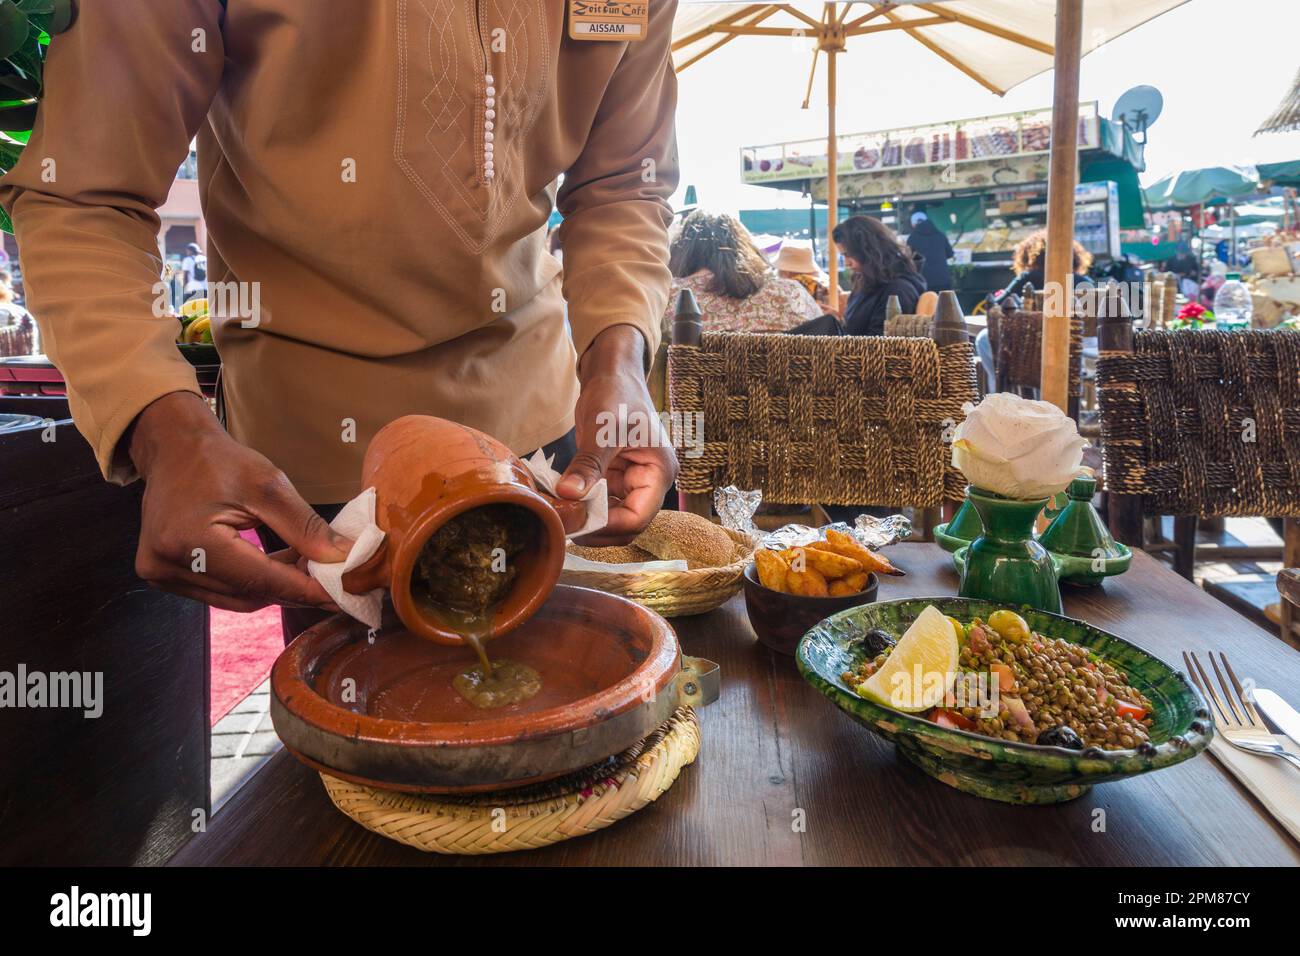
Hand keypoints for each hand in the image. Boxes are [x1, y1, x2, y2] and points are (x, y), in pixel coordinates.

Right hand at [127, 391, 353, 611]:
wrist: (172, 448)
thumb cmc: (219, 460)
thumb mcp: (269, 486)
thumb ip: (306, 528)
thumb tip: (343, 558)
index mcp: (191, 541)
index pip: (261, 579)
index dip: (306, 590)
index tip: (342, 595)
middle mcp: (168, 564)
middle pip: (249, 594)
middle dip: (294, 588)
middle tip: (329, 575)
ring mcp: (160, 573)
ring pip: (237, 598)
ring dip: (274, 586)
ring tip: (303, 563)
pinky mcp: (162, 574)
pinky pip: (221, 591)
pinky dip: (252, 581)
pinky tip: (275, 563)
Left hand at [557, 326, 677, 545]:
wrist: (611, 373)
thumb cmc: (616, 393)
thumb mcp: (603, 428)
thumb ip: (588, 463)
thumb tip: (568, 494)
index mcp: (659, 472)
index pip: (638, 518)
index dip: (607, 526)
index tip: (576, 522)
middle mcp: (650, 482)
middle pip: (625, 524)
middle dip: (595, 527)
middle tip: (562, 523)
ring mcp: (632, 481)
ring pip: (611, 517)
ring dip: (586, 518)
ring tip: (558, 512)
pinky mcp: (614, 477)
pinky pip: (599, 502)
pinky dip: (581, 504)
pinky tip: (560, 500)